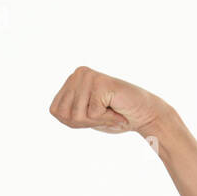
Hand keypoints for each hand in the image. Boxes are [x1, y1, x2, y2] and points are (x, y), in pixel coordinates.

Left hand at [48, 66, 166, 134]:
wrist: (142, 114)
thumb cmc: (114, 116)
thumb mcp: (83, 118)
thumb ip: (66, 113)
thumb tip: (54, 110)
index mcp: (71, 80)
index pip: (55, 111)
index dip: (72, 122)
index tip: (91, 114)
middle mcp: (78, 73)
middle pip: (64, 114)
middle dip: (83, 122)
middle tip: (102, 113)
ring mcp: (89, 76)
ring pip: (77, 115)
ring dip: (96, 120)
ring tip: (109, 110)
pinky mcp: (100, 82)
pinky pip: (93, 114)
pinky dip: (107, 118)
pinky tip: (116, 108)